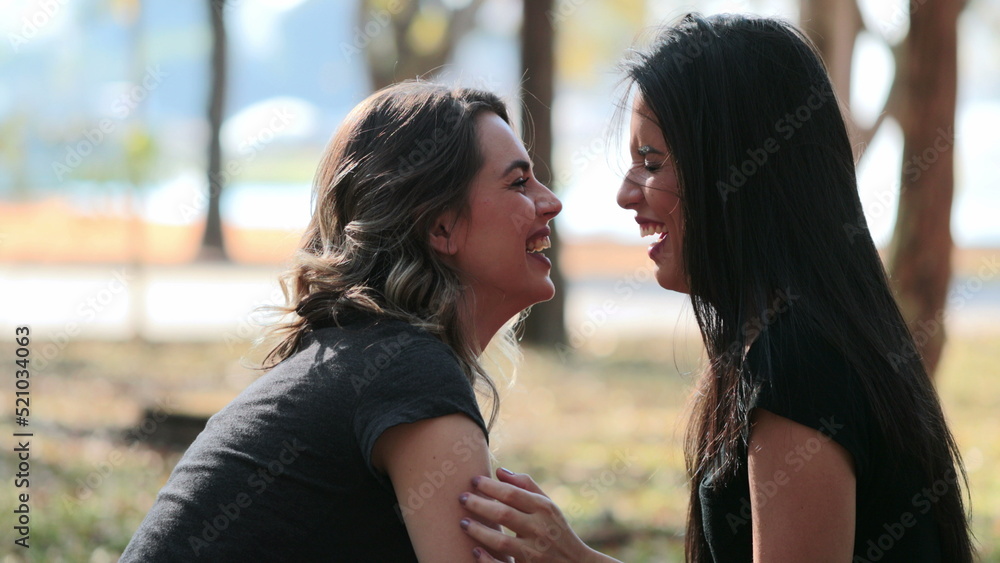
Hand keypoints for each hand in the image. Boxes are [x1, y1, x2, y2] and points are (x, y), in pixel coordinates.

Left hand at [458, 468, 619, 562]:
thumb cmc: (556, 529)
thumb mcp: (548, 505)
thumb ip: (526, 486)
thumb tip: (499, 471)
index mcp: (544, 509)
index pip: (512, 494)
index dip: (490, 487)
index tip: (473, 480)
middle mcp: (540, 530)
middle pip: (504, 514)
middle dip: (479, 505)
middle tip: (461, 498)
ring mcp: (535, 553)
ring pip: (501, 542)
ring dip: (479, 531)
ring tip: (463, 522)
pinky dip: (487, 560)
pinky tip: (475, 550)